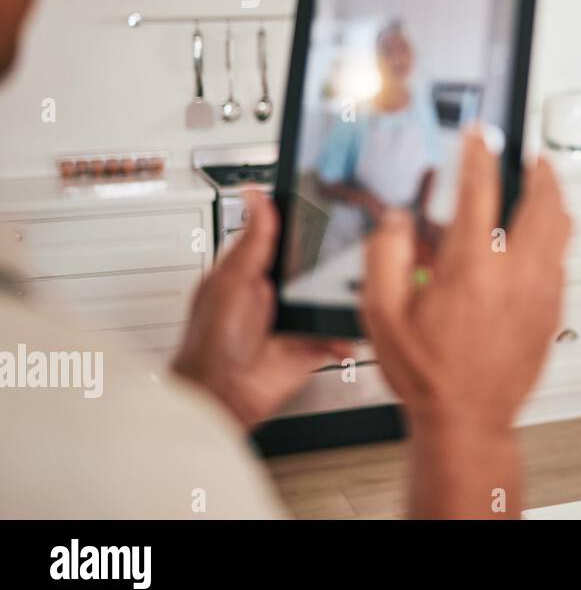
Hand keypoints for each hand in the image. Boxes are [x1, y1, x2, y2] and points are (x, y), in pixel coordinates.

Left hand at [172, 190, 353, 428]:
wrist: (224, 393)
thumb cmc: (212, 339)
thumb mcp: (233, 280)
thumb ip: (252, 240)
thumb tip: (256, 195)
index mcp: (254, 270)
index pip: (285, 237)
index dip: (307, 223)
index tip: (333, 207)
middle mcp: (277, 292)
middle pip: (315, 266)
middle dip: (335, 262)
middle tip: (355, 252)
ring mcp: (296, 318)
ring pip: (330, 298)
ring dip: (345, 298)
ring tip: (360, 289)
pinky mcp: (311, 343)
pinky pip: (338, 333)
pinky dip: (346, 332)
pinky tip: (346, 329)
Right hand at [361, 128, 571, 431]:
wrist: (468, 418)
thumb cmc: (429, 373)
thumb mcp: (382, 315)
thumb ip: (384, 257)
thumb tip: (397, 222)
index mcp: (471, 266)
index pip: (480, 189)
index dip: (480, 152)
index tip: (480, 136)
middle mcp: (514, 272)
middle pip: (541, 199)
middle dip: (538, 168)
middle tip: (531, 155)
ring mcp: (541, 290)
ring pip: (563, 226)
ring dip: (555, 197)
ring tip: (546, 184)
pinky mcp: (554, 309)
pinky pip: (564, 258)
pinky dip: (557, 235)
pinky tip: (544, 237)